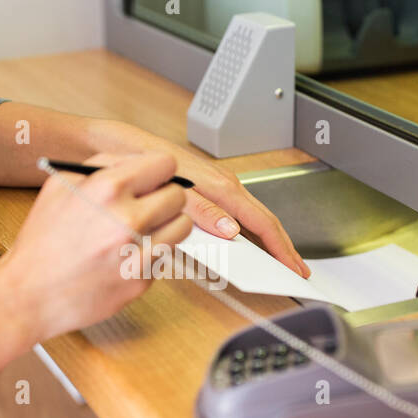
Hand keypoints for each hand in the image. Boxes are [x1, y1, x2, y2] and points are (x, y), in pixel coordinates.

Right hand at [0, 152, 191, 342]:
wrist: (30, 294)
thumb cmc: (43, 240)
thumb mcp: (60, 185)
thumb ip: (102, 165)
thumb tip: (138, 162)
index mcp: (107, 188)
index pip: (165, 165)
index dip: (158, 171)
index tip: (153, 180)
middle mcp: (127, 219)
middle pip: (178, 195)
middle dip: (164, 198)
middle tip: (146, 206)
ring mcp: (137, 253)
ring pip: (181, 226)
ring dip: (166, 225)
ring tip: (142, 230)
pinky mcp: (141, 281)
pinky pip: (166, 256)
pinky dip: (152, 254)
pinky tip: (127, 255)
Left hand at [81, 119, 310, 277]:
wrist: (120, 147)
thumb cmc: (144, 163)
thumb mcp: (172, 188)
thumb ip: (202, 209)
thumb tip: (231, 229)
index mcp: (221, 186)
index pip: (262, 221)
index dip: (281, 246)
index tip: (293, 266)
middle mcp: (224, 185)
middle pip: (263, 220)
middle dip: (282, 246)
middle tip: (297, 270)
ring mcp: (217, 188)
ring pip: (251, 218)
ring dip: (268, 240)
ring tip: (281, 261)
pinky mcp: (207, 191)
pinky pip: (237, 215)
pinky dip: (250, 232)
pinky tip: (251, 245)